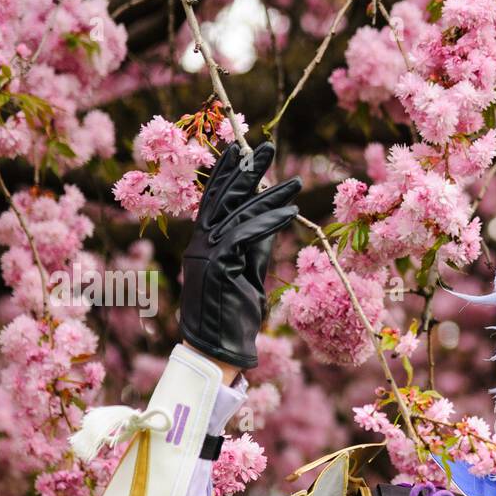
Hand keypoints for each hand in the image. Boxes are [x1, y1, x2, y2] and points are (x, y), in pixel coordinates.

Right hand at [179, 141, 301, 368]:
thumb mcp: (248, 273)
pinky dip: (270, 220)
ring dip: (269, 194)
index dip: (226, 173)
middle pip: (224, 197)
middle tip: (266, 146)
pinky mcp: (218, 264)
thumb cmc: (233, 317)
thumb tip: (271, 221)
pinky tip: (291, 211)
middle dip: (246, 169)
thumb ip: (255, 247)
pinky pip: (247, 234)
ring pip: (240, 213)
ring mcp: (206, 253)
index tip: (239, 150)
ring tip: (294, 182)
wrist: (216, 349)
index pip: (214, 200)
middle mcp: (200, 243)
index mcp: (203, 244)